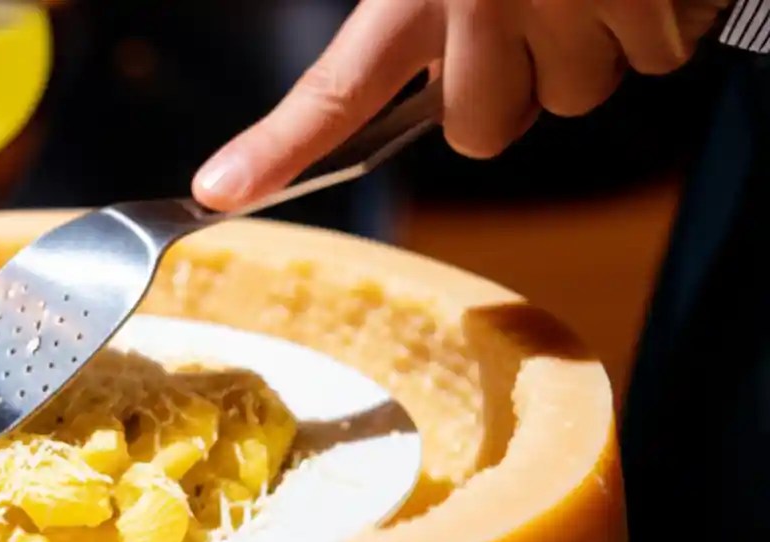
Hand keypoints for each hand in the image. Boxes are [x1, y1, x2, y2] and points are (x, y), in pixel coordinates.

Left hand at [192, 0, 728, 210]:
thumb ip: (416, 8)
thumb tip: (421, 73)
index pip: (336, 86)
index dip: (276, 148)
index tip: (219, 191)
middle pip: (479, 133)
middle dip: (496, 93)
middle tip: (516, 24)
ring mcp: (575, 5)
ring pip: (569, 100)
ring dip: (577, 55)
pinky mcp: (655, 6)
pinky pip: (650, 64)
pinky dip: (651, 28)